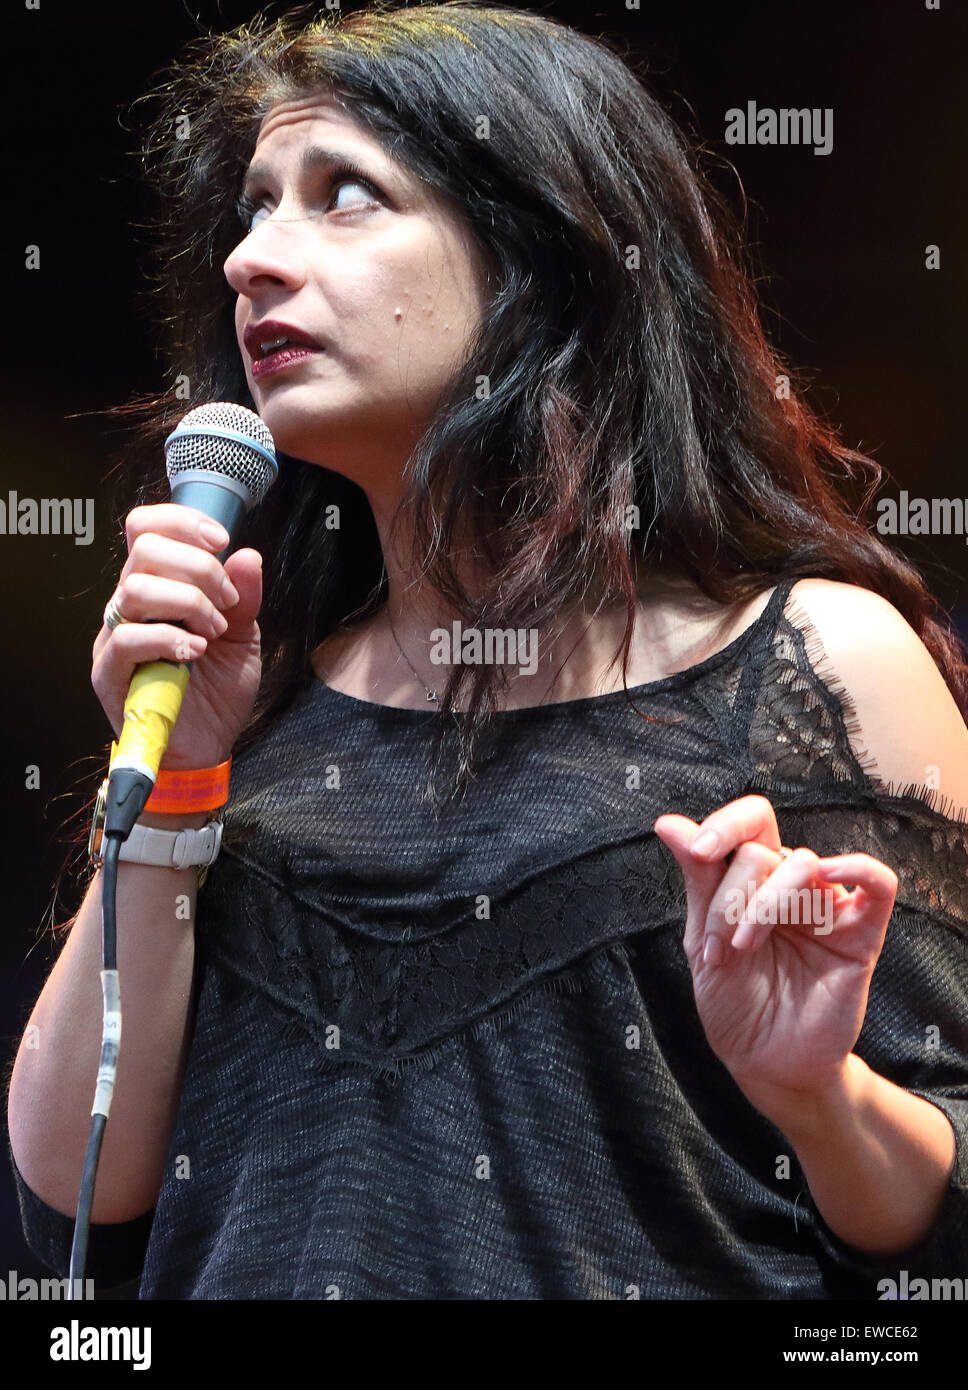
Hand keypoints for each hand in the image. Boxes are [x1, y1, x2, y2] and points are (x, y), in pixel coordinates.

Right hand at [92, 504, 263, 770]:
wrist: (206, 747)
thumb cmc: (217, 692)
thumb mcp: (243, 637)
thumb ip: (245, 597)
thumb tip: (246, 556)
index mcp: (159, 587)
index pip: (146, 528)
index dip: (181, 522)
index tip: (220, 540)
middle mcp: (131, 605)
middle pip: (144, 549)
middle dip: (199, 568)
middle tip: (227, 604)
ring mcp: (116, 637)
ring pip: (136, 588)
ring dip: (188, 603)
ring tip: (213, 633)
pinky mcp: (110, 672)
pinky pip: (128, 638)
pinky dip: (169, 638)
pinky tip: (195, 651)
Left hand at [653, 795, 898, 1116]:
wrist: (765, 1063)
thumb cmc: (733, 1003)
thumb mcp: (703, 941)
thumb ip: (697, 880)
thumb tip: (668, 822)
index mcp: (753, 881)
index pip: (751, 823)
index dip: (725, 825)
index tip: (697, 851)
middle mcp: (792, 886)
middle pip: (764, 852)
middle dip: (730, 898)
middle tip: (720, 948)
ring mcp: (827, 907)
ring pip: (804, 864)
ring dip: (764, 904)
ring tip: (744, 949)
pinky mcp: (860, 935)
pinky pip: (877, 883)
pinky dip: (857, 867)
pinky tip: (828, 872)